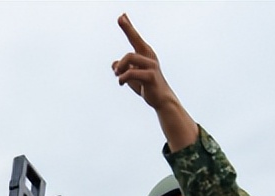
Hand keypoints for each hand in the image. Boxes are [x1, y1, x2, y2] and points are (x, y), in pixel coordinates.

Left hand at [110, 13, 197, 151]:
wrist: (160, 100)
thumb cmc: (146, 87)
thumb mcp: (131, 78)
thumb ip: (122, 70)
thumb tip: (113, 64)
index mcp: (145, 55)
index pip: (135, 38)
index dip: (128, 27)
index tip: (122, 15)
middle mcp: (149, 56)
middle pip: (135, 39)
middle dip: (128, 28)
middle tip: (120, 17)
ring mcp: (151, 65)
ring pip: (129, 57)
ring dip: (119, 67)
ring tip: (117, 75)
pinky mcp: (150, 76)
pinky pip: (130, 73)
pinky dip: (122, 78)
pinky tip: (120, 82)